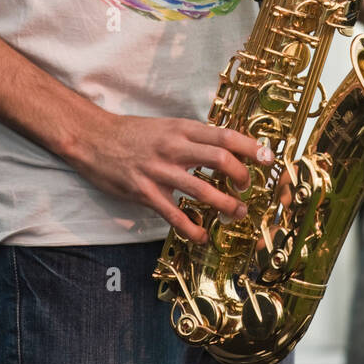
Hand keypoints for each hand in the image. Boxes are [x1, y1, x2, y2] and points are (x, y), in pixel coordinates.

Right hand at [71, 111, 273, 244]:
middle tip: (248, 189)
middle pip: (220, 159)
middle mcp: (174, 147)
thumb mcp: (167, 127)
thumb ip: (193, 139)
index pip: (224, 135)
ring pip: (201, 189)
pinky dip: (191, 228)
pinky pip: (174, 214)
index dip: (251, 147)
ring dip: (225, 204)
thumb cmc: (133, 134)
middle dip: (242, 177)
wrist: (93, 138)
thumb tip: (224, 150)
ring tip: (236, 213)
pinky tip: (201, 236)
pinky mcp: (144, 191)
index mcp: (182, 129)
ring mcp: (159, 170)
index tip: (269, 158)